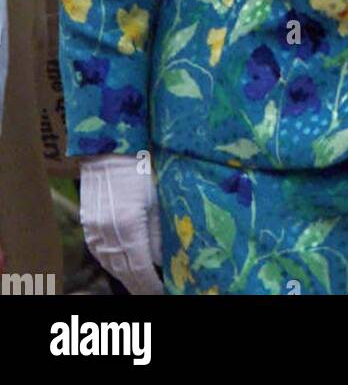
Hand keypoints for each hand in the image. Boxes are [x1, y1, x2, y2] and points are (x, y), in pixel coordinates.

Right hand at [79, 153, 164, 294]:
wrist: (109, 149)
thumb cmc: (140, 168)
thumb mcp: (157, 199)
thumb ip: (159, 232)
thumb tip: (163, 259)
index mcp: (129, 226)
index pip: (140, 268)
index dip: (151, 284)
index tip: (163, 291)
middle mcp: (108, 233)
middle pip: (124, 271)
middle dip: (139, 286)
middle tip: (153, 294)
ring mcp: (94, 230)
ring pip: (110, 265)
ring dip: (125, 279)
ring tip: (140, 287)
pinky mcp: (87, 225)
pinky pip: (100, 253)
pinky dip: (112, 265)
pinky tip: (121, 270)